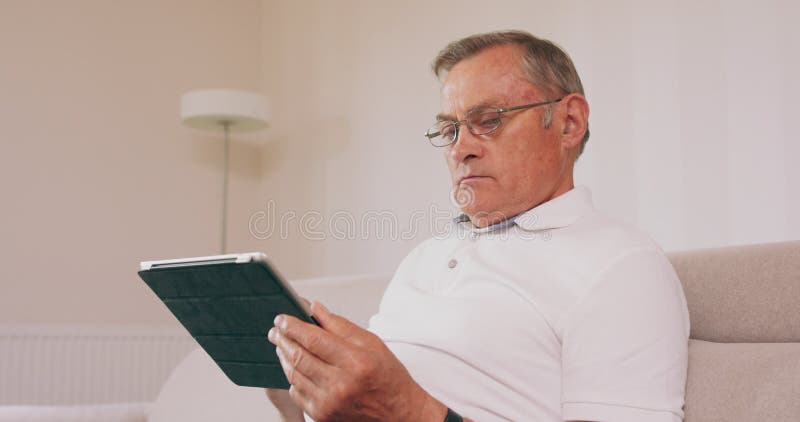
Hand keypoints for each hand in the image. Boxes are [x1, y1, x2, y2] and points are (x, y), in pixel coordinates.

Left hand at [267, 301, 446, 421]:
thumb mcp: (372, 343)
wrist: (399, 413)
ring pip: (294, 375)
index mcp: (355, 362)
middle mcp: (340, 384)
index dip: (293, 326)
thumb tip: (315, 309)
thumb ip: (340, 325)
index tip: (282, 318)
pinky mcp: (322, 416)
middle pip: (299, 356)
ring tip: (282, 345)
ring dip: (284, 357)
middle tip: (275, 329)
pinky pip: (297, 393)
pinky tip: (295, 368)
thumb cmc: (388, 377)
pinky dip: (292, 378)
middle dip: (283, 339)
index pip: (313, 339)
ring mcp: (329, 403)